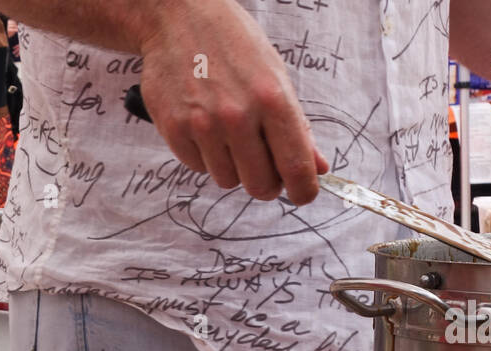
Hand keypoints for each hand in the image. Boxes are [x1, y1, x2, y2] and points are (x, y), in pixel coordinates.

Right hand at [135, 1, 327, 203]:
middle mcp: (238, 115)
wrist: (179, 17)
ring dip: (231, 166)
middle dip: (265, 182)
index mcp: (273, 99)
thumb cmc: (233, 46)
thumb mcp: (274, 77)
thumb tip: (317, 168)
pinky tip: (202, 126)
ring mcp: (203, 124)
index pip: (296, 166)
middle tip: (262, 166)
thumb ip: (296, 127)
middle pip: (260, 185)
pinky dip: (203, 155)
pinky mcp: (174, 129)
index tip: (302, 193)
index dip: (303, 189)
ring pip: (227, 180)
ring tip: (226, 134)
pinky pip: (197, 167)